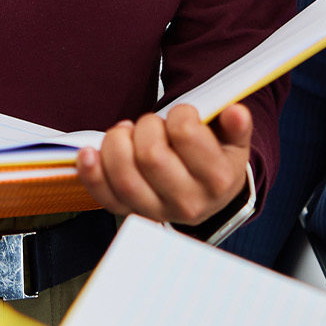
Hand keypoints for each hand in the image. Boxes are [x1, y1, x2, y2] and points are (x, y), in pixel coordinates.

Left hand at [76, 103, 250, 226]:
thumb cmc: (215, 160)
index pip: (185, 135)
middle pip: (150, 156)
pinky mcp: (132, 213)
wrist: (206, 196)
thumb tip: (236, 112)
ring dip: (116, 144)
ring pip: (124, 177)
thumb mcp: (232, 142)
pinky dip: (91, 172)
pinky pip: (104, 196)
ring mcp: (157, 212)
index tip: (182, 114)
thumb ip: (236, 126)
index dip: (179, 114)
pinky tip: (89, 152)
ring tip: (126, 132)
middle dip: (146, 126)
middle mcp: (188, 203)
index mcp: (217, 180)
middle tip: (152, 123)